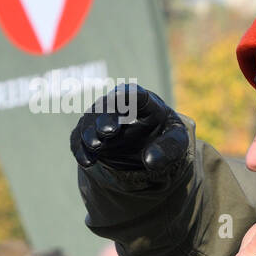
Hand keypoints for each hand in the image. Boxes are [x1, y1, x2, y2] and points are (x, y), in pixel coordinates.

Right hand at [70, 84, 189, 171]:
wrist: (151, 147)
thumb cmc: (167, 137)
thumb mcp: (177, 142)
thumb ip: (169, 149)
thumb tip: (150, 161)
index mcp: (144, 102)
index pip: (134, 94)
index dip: (126, 95)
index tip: (119, 96)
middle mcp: (118, 107)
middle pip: (107, 107)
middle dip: (106, 117)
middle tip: (108, 131)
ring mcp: (101, 120)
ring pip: (89, 122)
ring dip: (90, 133)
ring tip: (96, 146)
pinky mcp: (90, 135)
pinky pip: (79, 140)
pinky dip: (81, 150)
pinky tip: (87, 162)